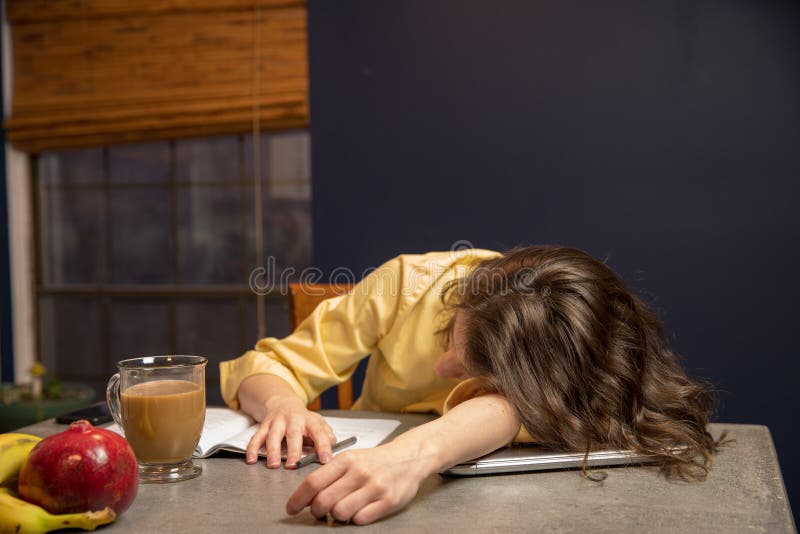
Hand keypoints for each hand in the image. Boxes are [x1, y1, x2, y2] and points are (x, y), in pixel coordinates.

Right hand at [245, 395, 335, 467]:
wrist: (283, 403)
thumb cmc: (304, 420)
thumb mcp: (319, 424)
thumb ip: (327, 436)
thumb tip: (332, 449)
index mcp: (310, 420)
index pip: (319, 432)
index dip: (323, 446)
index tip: (326, 460)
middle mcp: (293, 419)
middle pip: (293, 434)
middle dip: (293, 449)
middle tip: (293, 464)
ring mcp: (277, 422)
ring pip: (273, 435)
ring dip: (273, 450)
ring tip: (273, 465)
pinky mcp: (264, 426)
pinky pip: (256, 437)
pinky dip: (253, 448)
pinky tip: (251, 460)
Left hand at [285, 442, 431, 524]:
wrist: (409, 457)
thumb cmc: (375, 461)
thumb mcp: (351, 459)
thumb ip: (330, 475)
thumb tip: (306, 496)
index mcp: (347, 460)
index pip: (313, 482)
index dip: (298, 499)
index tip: (291, 509)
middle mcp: (360, 472)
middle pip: (323, 501)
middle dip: (316, 512)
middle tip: (320, 513)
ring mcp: (375, 487)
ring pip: (340, 513)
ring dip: (336, 517)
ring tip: (341, 511)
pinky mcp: (389, 501)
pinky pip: (361, 519)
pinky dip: (355, 519)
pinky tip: (359, 511)